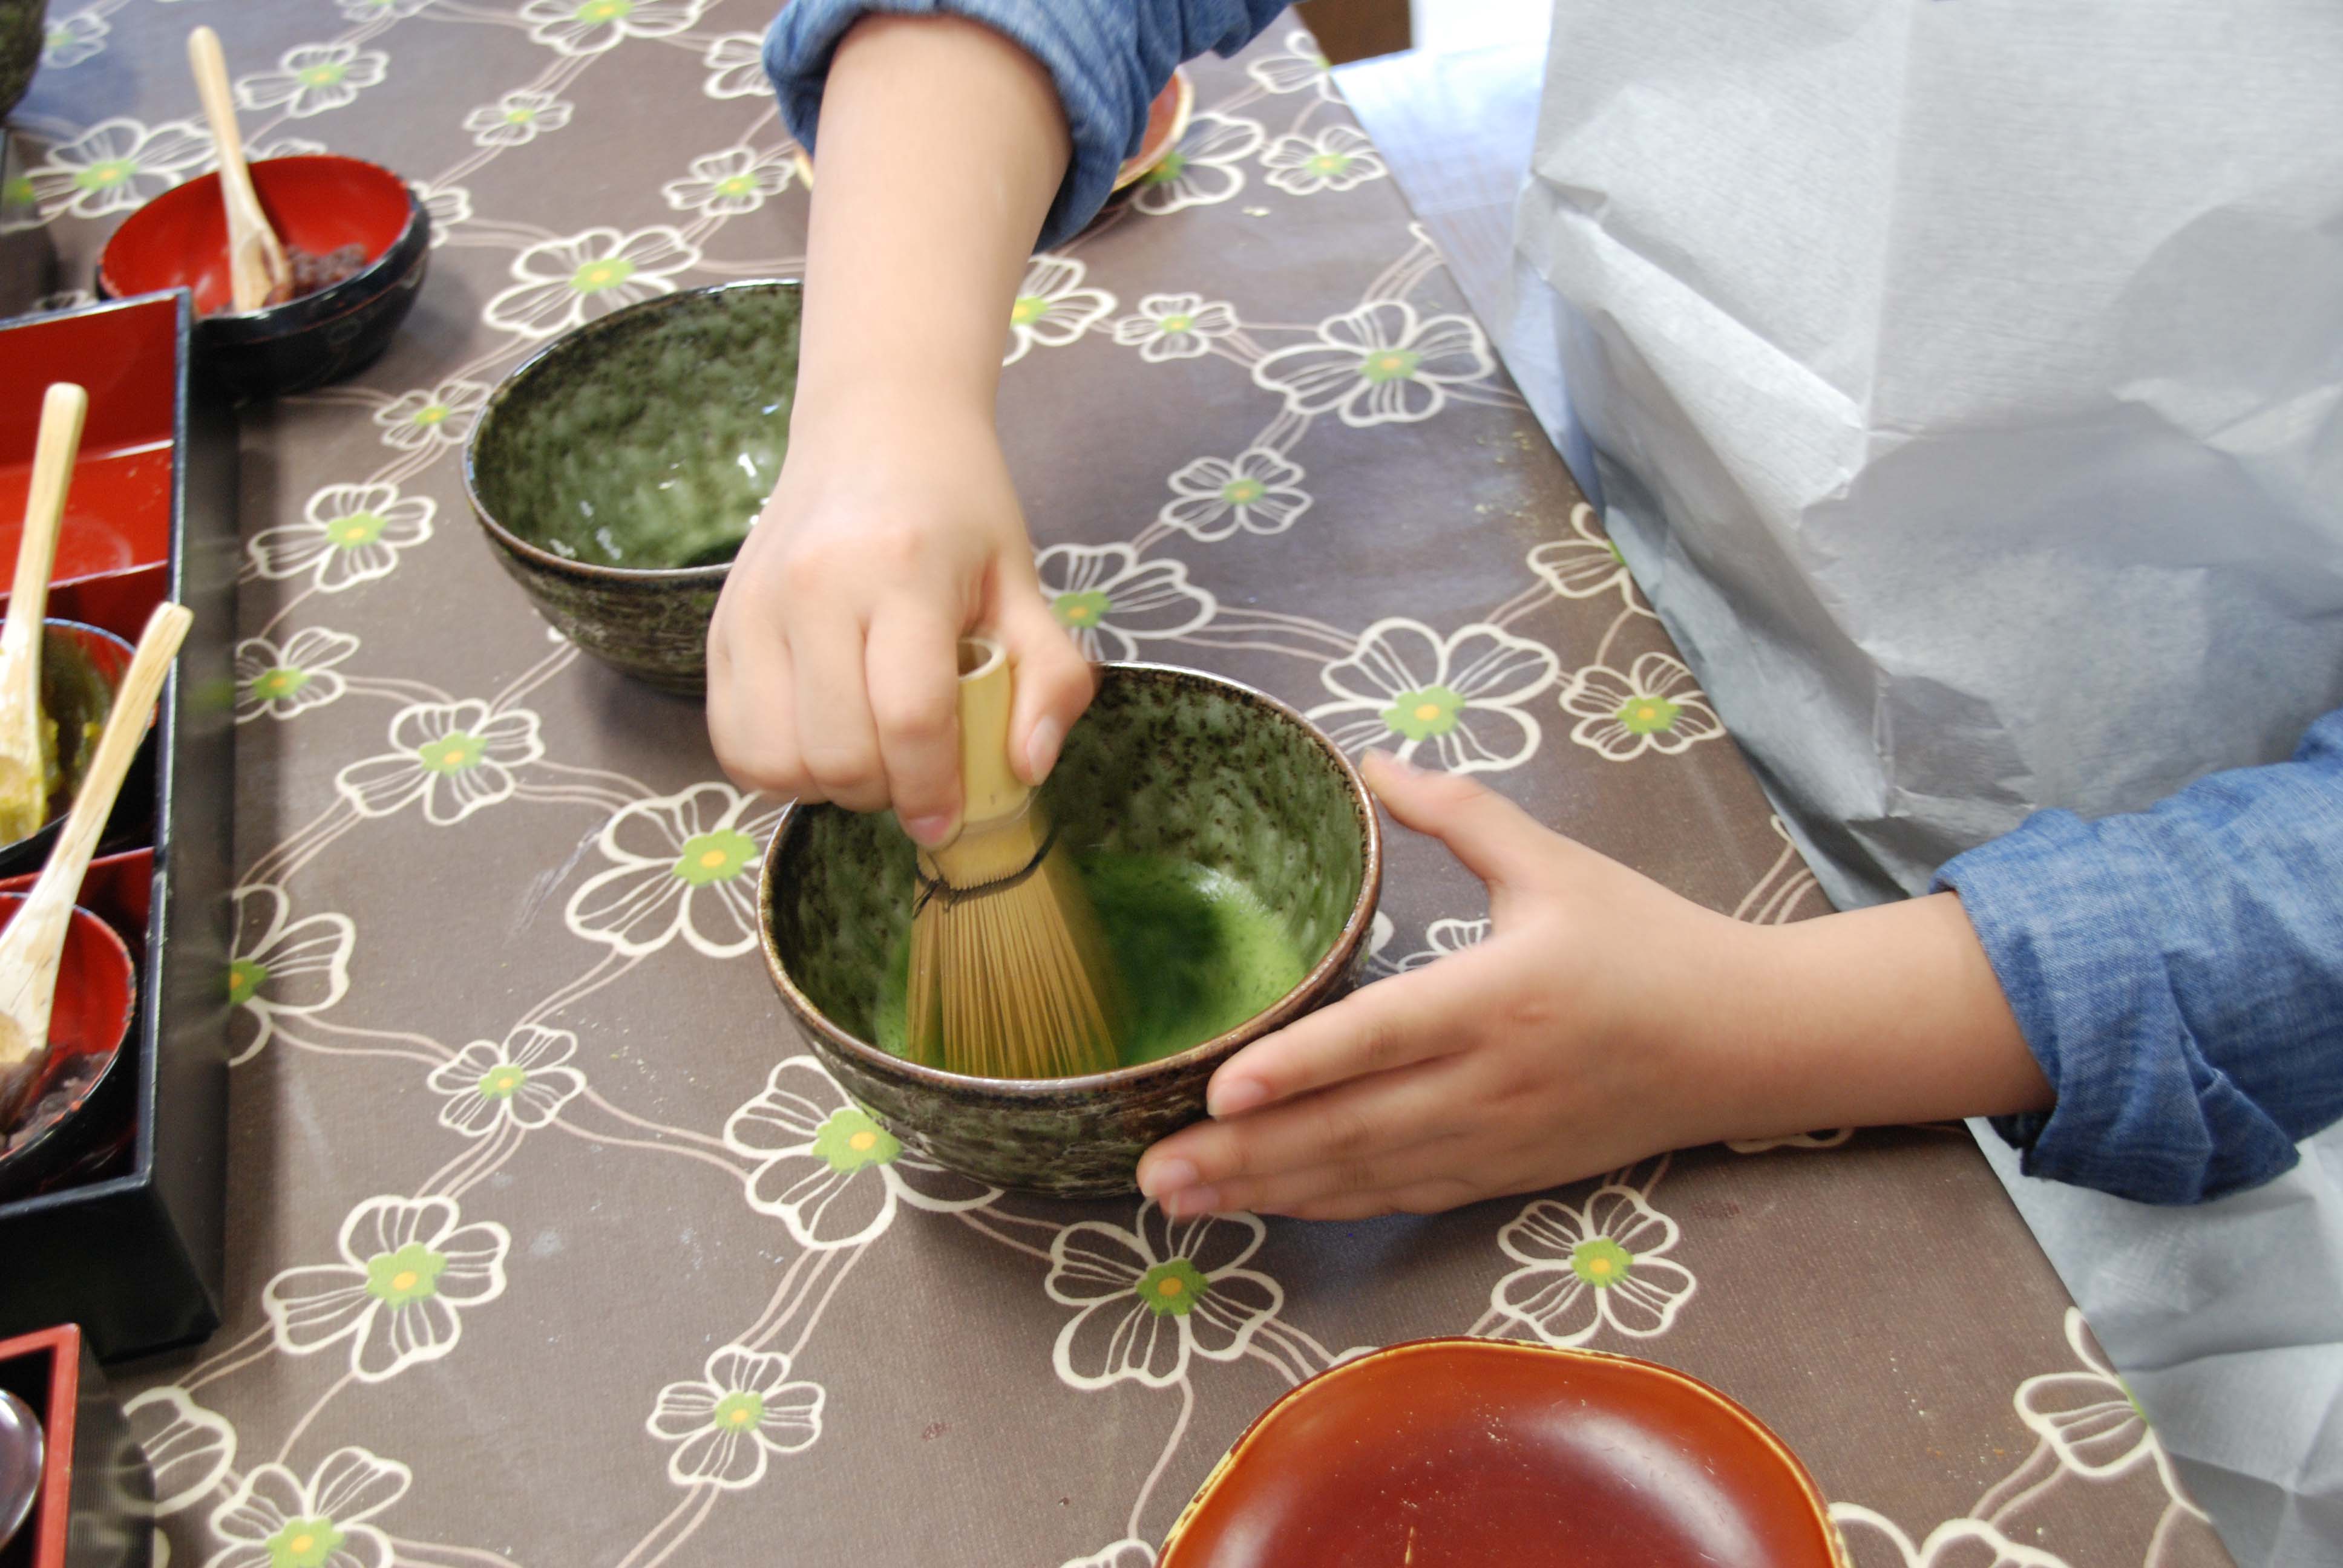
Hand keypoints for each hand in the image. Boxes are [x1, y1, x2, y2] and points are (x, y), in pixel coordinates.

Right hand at [704, 397, 1091, 841]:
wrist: (875, 423)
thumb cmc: (958, 506)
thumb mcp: (1023, 581)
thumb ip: (1050, 676)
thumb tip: (1030, 767)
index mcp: (902, 571)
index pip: (909, 717)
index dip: (933, 790)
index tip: (948, 820)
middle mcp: (814, 586)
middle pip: (838, 752)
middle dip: (884, 793)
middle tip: (914, 777)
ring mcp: (755, 606)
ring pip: (772, 759)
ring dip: (825, 786)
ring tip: (867, 756)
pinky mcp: (720, 625)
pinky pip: (731, 739)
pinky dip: (777, 766)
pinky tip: (821, 739)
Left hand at [1135, 752, 1752, 1219]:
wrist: (1746, 1041)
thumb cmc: (1646, 939)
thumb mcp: (1557, 860)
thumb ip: (1458, 814)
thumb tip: (1370, 761)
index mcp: (1499, 995)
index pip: (1380, 1037)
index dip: (1298, 1067)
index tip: (1220, 1086)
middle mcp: (1490, 1080)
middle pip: (1350, 1127)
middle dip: (1245, 1155)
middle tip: (1149, 1170)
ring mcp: (1497, 1139)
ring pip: (1364, 1175)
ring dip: (1267, 1191)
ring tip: (1176, 1198)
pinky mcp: (1506, 1175)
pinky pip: (1400, 1198)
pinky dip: (1328, 1205)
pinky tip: (1263, 1204)